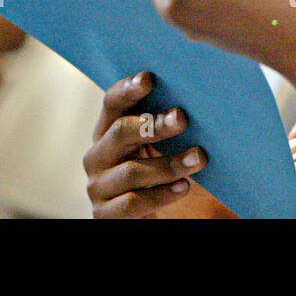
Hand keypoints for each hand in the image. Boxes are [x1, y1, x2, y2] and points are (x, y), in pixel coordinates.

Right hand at [84, 71, 209, 218]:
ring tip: (199, 158)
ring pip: (132, 171)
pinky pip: (133, 203)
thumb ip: (163, 124)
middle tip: (182, 118)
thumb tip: (199, 98)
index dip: (128, 89)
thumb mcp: (156, 147)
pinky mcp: (105, 215)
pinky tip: (183, 187)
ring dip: (168, 164)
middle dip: (152, 124)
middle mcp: (97, 156)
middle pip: (120, 132)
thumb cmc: (157, 174)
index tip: (150, 78)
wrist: (144, 217)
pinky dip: (162, 194)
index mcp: (107, 132)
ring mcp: (98, 187)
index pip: (112, 104)